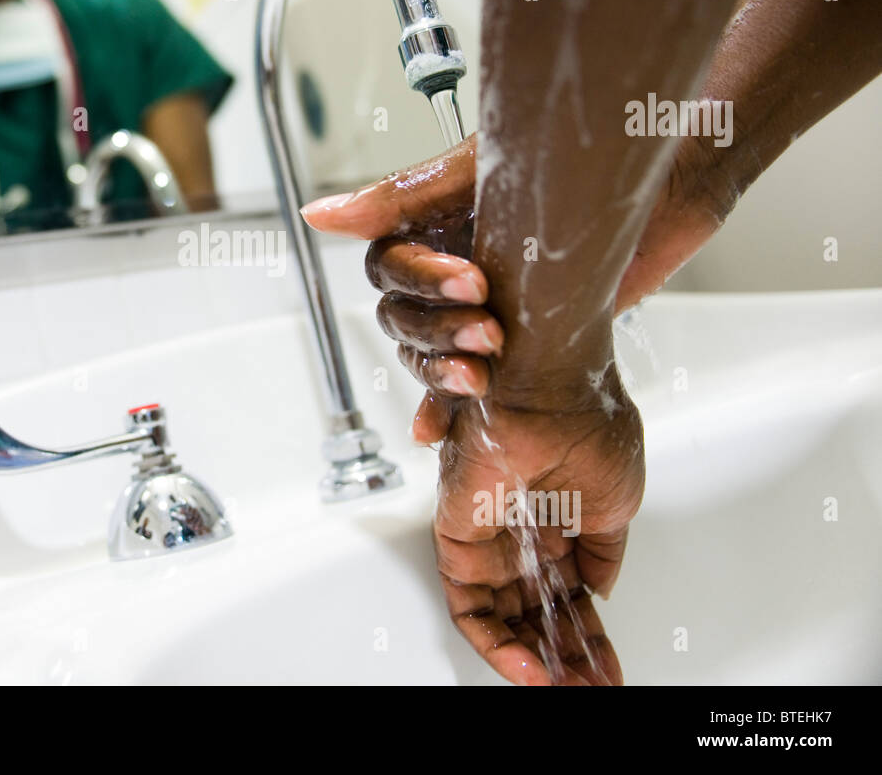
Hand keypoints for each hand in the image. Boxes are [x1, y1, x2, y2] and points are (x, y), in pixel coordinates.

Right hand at [300, 132, 726, 439]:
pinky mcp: (517, 341)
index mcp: (431, 224)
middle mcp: (449, 266)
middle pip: (401, 318)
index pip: (390, 267)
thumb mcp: (478, 171)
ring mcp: (481, 306)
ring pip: (424, 354)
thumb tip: (318, 215)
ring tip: (484, 378)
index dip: (424, 281)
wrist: (662, 187)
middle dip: (440, 331)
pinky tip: (436, 430)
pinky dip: (443, 410)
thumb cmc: (576, 158)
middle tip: (490, 332)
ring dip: (441, 372)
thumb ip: (399, 196)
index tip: (473, 283)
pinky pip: (461, 382)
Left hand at [434, 374, 644, 684]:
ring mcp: (488, 534)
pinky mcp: (459, 533)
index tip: (606, 671)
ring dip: (530, 659)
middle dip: (560, 657)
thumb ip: (603, 555)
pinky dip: (495, 641)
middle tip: (586, 689)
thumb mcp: (616, 504)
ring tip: (563, 689)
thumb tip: (599, 592)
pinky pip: (469, 602)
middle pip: (532, 611)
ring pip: (500, 615)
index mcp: (556, 520)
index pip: (565, 594)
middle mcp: (518, 530)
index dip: (586, 636)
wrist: (556, 385)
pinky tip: (530, 668)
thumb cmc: (587, 420)